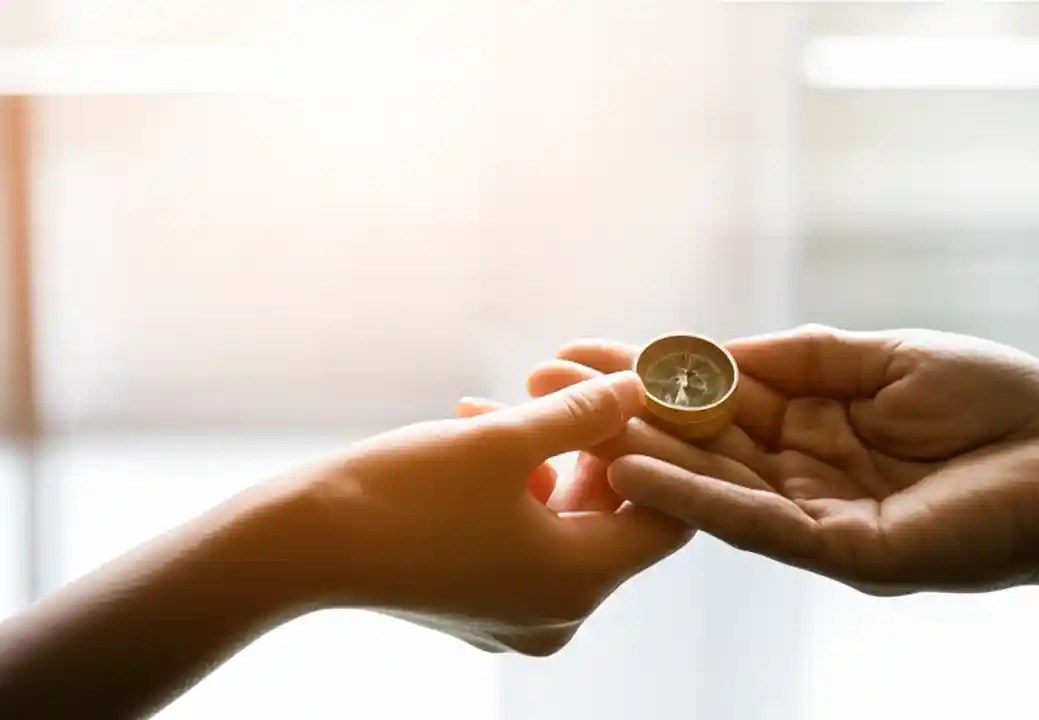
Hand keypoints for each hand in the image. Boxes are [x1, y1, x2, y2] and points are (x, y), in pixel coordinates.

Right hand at [294, 371, 690, 654]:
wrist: (295, 547)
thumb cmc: (403, 494)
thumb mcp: (506, 441)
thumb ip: (585, 414)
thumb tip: (639, 388)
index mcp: (580, 583)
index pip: (665, 519)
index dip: (660, 454)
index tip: (644, 401)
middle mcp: (558, 614)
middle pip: (612, 519)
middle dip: (593, 447)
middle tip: (570, 388)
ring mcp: (514, 614)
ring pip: (562, 521)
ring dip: (546, 457)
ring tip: (503, 404)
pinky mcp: (477, 602)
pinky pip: (521, 537)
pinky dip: (512, 487)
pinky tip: (476, 430)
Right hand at [529, 326, 1038, 594]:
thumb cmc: (997, 403)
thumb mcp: (887, 356)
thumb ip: (802, 356)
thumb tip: (716, 350)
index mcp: (810, 423)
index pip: (710, 399)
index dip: (645, 375)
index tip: (574, 352)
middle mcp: (800, 474)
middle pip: (696, 442)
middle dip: (619, 412)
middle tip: (536, 382)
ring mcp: (818, 517)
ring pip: (711, 487)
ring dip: (640, 456)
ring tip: (568, 426)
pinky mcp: (847, 552)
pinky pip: (759, 524)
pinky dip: (696, 498)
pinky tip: (639, 470)